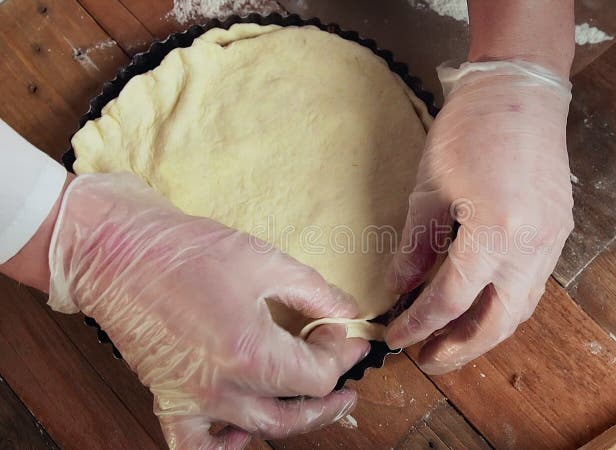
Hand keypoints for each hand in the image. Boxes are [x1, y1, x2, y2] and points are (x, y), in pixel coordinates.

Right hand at [48, 173, 369, 447]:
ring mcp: (192, 399)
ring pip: (257, 432)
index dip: (339, 352)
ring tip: (315, 403)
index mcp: (252, 352)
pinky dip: (223, 448)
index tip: (339, 329)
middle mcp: (223, 386)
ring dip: (293, 420)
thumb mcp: (267, 262)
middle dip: (330, 396)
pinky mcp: (167, 398)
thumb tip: (347, 310)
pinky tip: (243, 432)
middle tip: (348, 377)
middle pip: (297, 413)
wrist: (119, 253)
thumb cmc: (189, 251)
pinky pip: (194, 448)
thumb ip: (316, 292)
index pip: (318, 375)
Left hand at [385, 60, 573, 373]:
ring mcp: (552, 241)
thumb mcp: (429, 186)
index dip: (419, 324)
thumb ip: (416, 244)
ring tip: (450, 341)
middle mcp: (531, 246)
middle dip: (461, 349)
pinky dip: (503, 304)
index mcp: (495, 232)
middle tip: (428, 360)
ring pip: (521, 309)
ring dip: (485, 332)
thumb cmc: (470, 129)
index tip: (397, 338)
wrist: (521, 93)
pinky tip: (478, 305)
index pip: (451, 299)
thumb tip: (401, 286)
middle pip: (497, 321)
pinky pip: (532, 285)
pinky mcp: (559, 232)